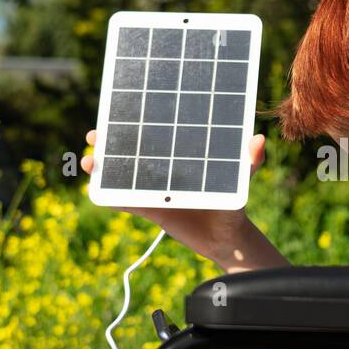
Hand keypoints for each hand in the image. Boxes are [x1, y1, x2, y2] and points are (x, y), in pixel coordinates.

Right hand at [81, 129, 265, 263]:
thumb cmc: (234, 205)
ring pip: (122, 173)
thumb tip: (259, 139)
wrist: (228, 238)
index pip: (155, 134)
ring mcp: (155, 189)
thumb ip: (249, 162)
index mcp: (181, 156)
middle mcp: (165, 170)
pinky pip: (125, 201)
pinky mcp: (150, 210)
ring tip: (89, 161)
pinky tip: (94, 187)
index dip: (136, 122)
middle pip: (132, 150)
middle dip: (110, 140)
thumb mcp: (242, 180)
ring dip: (102, 166)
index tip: (118, 110)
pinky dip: (109, 194)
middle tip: (95, 135)